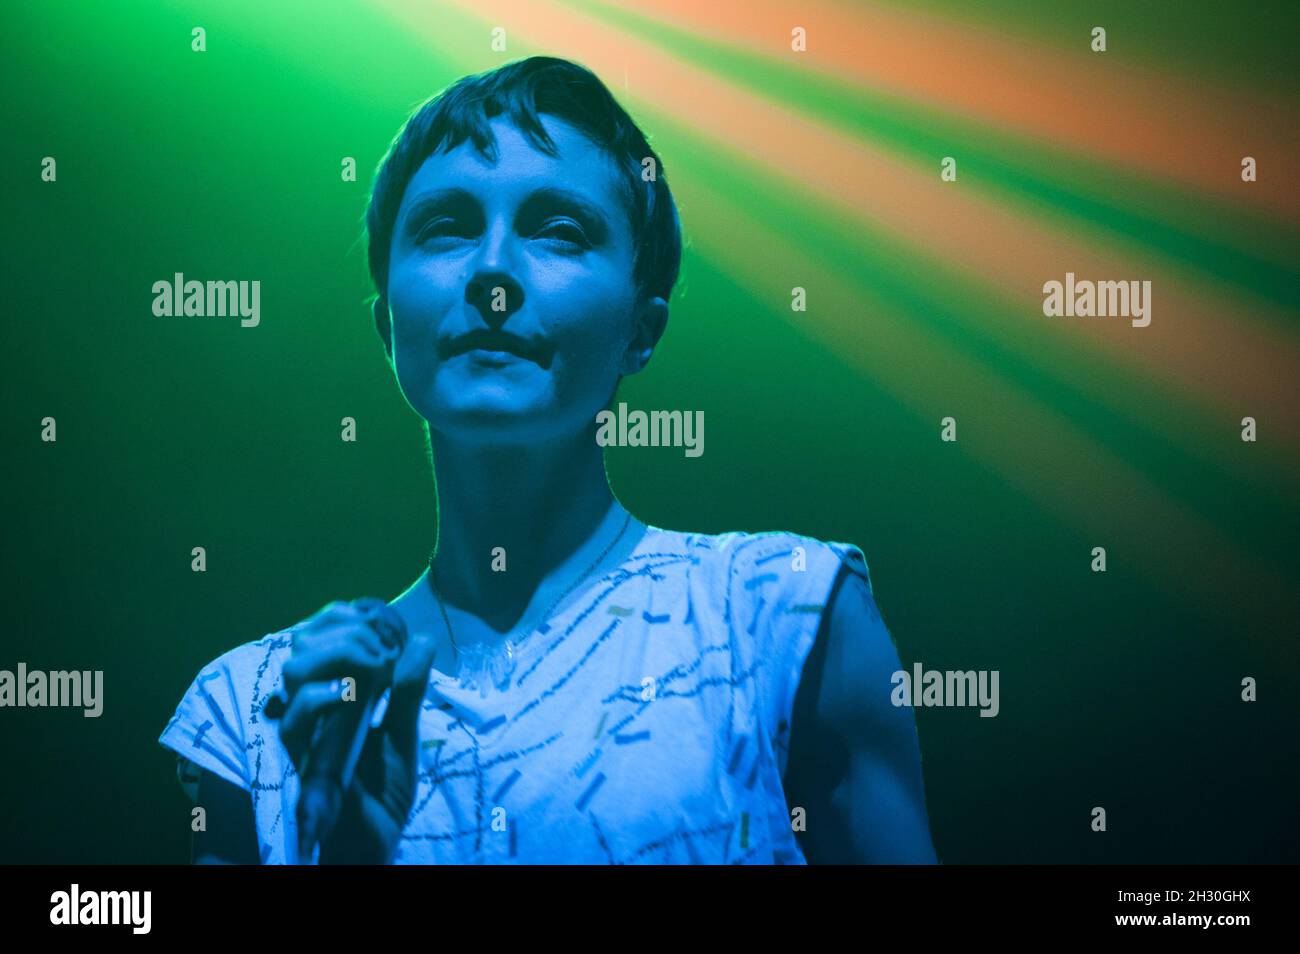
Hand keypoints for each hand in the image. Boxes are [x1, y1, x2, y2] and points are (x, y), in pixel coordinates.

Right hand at [267, 599, 438, 863]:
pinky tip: (350, 692)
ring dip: (337, 653)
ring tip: (373, 661)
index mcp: (331, 696)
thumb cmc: (381, 794)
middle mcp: (310, 709)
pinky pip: (296, 720)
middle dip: (346, 630)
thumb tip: (423, 641)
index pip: (322, 635)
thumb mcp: (404, 735)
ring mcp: (303, 733)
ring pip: (295, 671)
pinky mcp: (302, 759)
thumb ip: (409, 691)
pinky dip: (322, 697)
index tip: (382, 618)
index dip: (347, 617)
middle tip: (383, 643)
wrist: (372, 844)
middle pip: (304, 643)